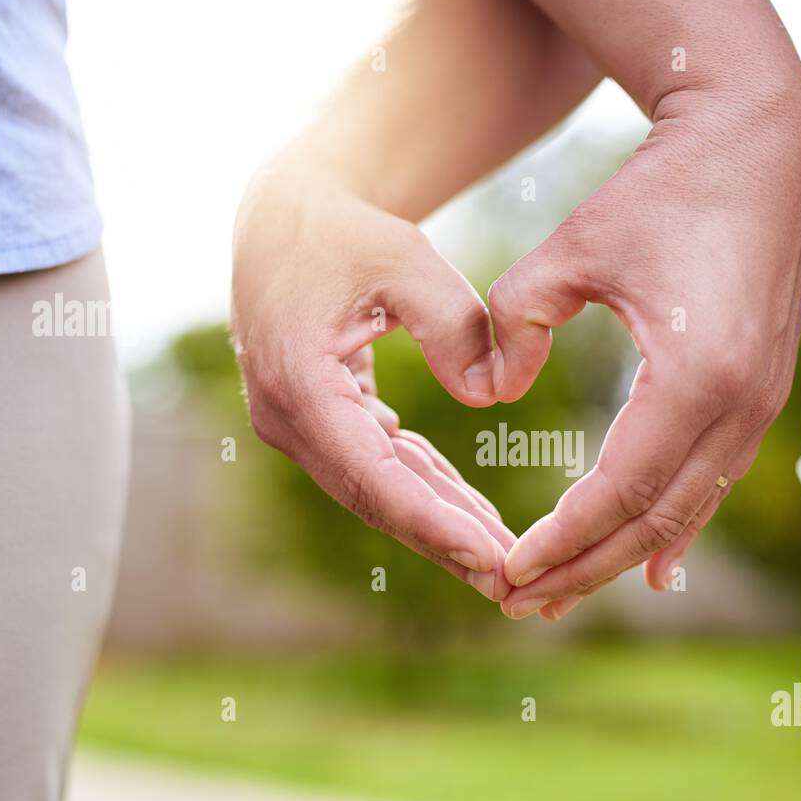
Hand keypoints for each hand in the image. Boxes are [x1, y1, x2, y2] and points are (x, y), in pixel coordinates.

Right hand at [231, 155, 514, 600]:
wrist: (287, 214)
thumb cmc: (345, 230)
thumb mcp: (404, 260)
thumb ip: (453, 325)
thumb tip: (494, 393)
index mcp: (300, 385)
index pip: (375, 476)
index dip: (435, 523)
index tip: (492, 558)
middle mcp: (289, 419)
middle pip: (379, 500)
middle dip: (447, 544)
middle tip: (514, 587)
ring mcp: (301, 425)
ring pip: (383, 491)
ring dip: (443, 526)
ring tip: (506, 565)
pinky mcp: (323, 420)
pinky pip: (383, 466)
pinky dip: (430, 492)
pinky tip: (475, 519)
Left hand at [491, 100, 800, 619]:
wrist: (754, 149)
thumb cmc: (659, 190)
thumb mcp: (569, 248)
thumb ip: (515, 322)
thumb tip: (493, 394)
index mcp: (696, 375)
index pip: (620, 491)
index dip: (562, 539)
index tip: (508, 570)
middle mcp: (741, 406)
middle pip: (656, 522)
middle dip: (585, 570)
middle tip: (521, 606)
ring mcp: (760, 407)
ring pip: (686, 512)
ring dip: (621, 559)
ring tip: (563, 594)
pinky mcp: (761, 398)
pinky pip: (712, 485)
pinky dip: (674, 531)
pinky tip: (647, 571)